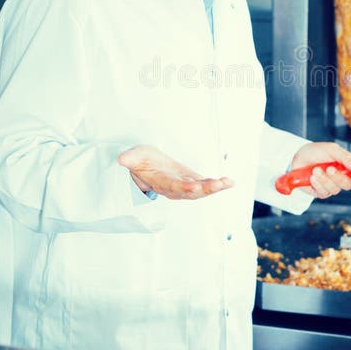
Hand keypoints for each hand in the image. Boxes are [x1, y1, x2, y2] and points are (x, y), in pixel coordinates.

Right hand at [118, 145, 233, 199]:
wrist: (147, 166)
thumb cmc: (141, 161)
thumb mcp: (134, 156)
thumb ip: (130, 158)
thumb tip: (121, 159)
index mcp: (161, 183)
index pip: (173, 188)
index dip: (184, 189)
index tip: (194, 187)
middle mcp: (175, 188)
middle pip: (191, 193)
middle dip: (205, 189)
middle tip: (218, 184)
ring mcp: (185, 186)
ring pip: (201, 191)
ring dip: (215, 188)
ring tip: (227, 183)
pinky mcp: (193, 182)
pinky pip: (206, 185)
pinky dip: (218, 184)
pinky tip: (229, 182)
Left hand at [289, 142, 350, 197]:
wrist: (297, 157)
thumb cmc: (315, 151)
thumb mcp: (331, 149)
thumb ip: (345, 157)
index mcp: (346, 166)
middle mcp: (339, 177)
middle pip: (347, 185)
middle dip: (338, 178)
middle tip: (329, 168)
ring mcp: (330, 185)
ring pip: (334, 189)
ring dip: (325, 180)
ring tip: (316, 170)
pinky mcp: (320, 191)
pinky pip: (323, 193)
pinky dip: (318, 184)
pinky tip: (312, 177)